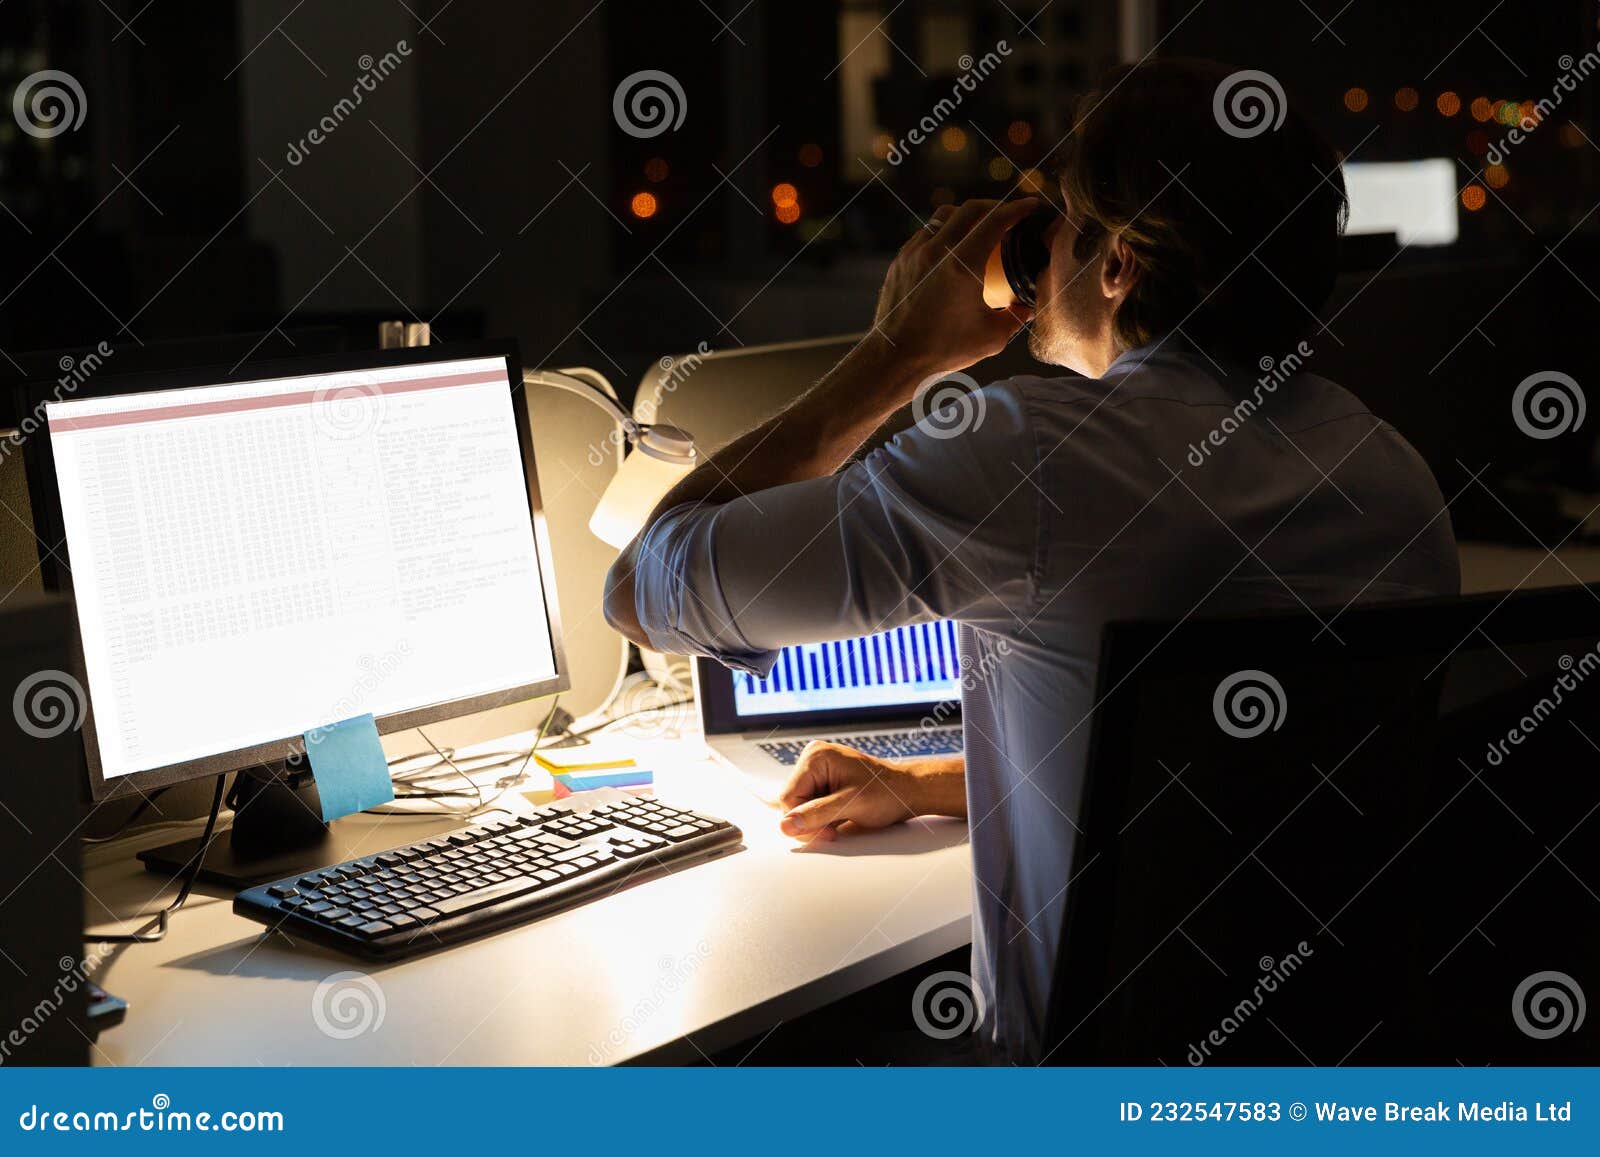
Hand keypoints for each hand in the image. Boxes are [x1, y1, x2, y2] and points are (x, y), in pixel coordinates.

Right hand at [777, 741, 919, 842]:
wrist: (907, 792)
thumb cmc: (886, 793)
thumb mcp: (851, 805)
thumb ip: (816, 814)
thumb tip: (786, 825)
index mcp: (816, 757)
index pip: (789, 797)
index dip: (802, 821)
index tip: (826, 832)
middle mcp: (813, 759)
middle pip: (793, 802)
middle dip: (811, 820)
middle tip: (835, 829)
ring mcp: (818, 770)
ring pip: (801, 806)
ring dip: (818, 820)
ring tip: (842, 819)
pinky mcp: (824, 782)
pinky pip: (811, 805)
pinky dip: (822, 817)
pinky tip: (840, 816)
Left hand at [871, 197, 1041, 376]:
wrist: (893, 359)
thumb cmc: (942, 351)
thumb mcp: (991, 337)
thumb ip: (1015, 318)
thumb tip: (1029, 308)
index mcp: (961, 265)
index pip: (995, 221)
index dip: (1017, 209)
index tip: (1030, 206)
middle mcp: (935, 251)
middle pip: (969, 209)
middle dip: (993, 206)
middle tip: (1007, 214)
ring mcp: (914, 253)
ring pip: (943, 217)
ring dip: (965, 217)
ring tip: (978, 229)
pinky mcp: (900, 261)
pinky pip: (924, 234)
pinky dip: (942, 233)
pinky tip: (951, 248)